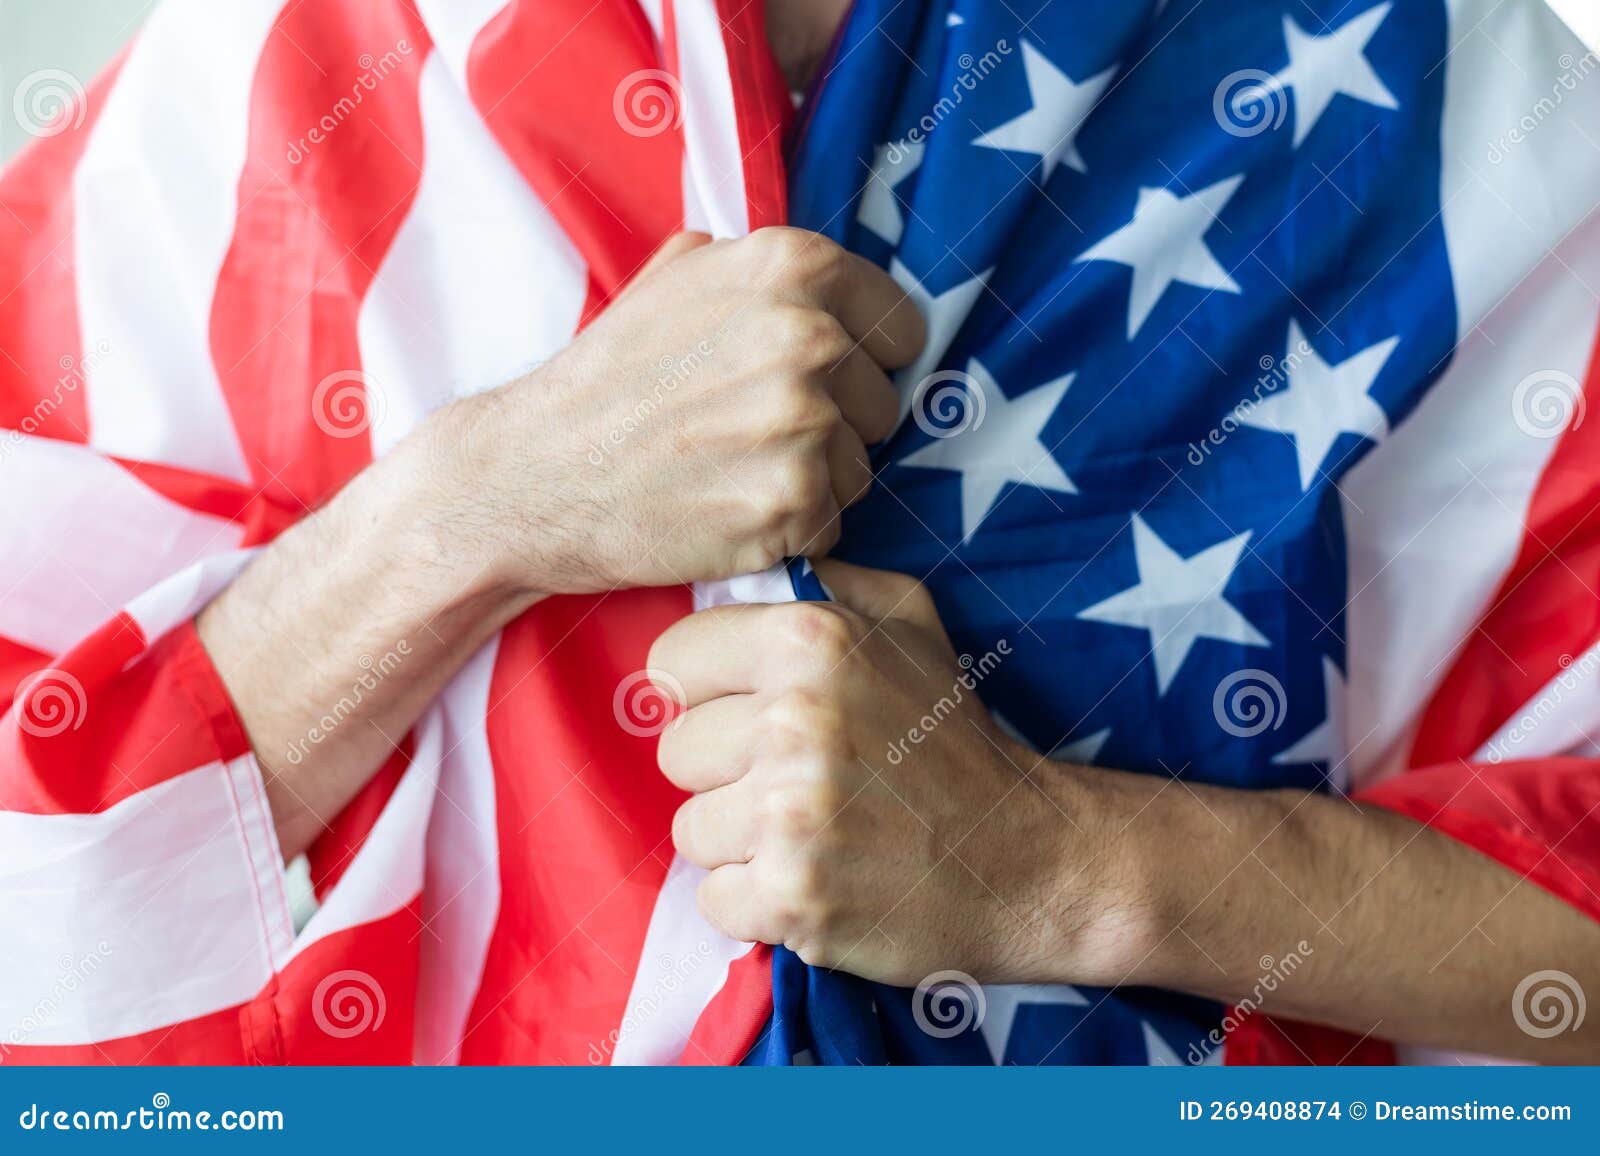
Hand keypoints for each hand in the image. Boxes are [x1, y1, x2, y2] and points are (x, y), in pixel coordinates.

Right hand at [425, 228, 925, 596]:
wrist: (532, 475)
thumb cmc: (604, 381)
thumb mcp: (673, 278)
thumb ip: (756, 267)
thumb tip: (823, 277)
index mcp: (792, 267)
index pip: (899, 325)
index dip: (863, 360)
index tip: (820, 381)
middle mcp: (810, 337)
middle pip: (881, 402)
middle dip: (835, 424)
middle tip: (750, 434)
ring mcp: (803, 424)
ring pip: (861, 468)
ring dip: (813, 480)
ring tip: (731, 471)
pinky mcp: (793, 503)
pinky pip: (832, 523)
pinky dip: (789, 529)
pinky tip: (726, 510)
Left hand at [647, 560, 1135, 986]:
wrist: (1026, 860)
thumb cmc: (954, 738)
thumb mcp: (908, 622)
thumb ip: (823, 583)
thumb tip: (740, 568)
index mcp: (809, 641)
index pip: (672, 662)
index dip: (707, 694)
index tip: (751, 717)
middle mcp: (793, 720)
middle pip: (676, 752)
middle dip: (725, 772)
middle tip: (798, 783)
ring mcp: (789, 814)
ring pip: (690, 830)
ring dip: (740, 842)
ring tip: (812, 834)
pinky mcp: (790, 895)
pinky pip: (714, 899)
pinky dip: (756, 904)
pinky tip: (814, 883)